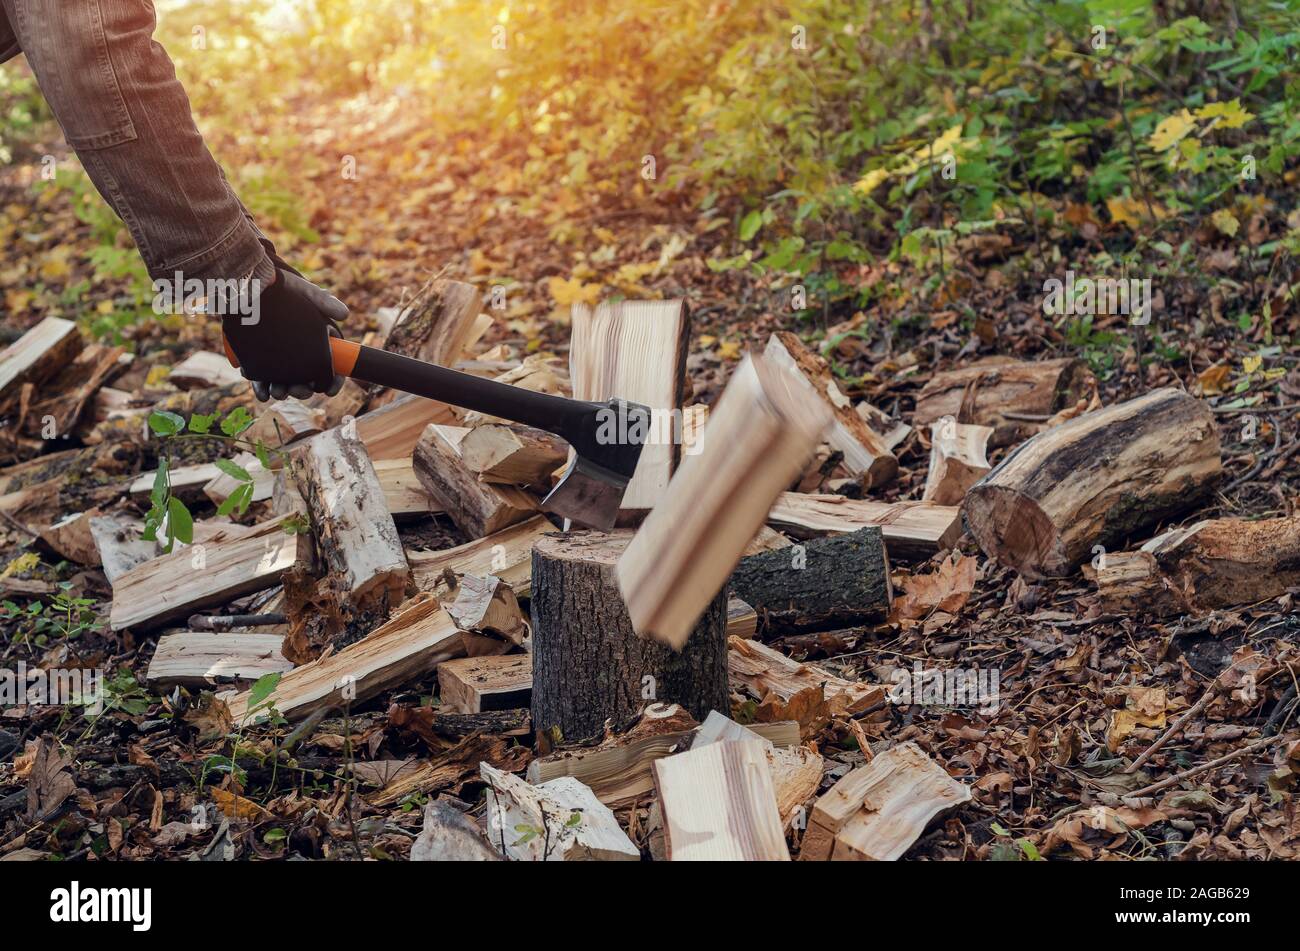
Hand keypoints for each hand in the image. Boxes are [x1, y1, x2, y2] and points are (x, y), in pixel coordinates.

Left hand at [221, 267, 348, 400]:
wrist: (248, 286)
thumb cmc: (281, 288)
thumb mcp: (305, 292)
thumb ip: (324, 301)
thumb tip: (345, 314)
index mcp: (316, 342)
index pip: (331, 367)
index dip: (334, 381)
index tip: (329, 390)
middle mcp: (298, 353)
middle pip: (306, 379)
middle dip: (304, 390)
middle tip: (300, 391)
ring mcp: (278, 358)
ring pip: (284, 382)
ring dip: (283, 391)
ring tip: (279, 392)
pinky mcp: (258, 359)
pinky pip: (262, 380)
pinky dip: (262, 389)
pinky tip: (262, 394)